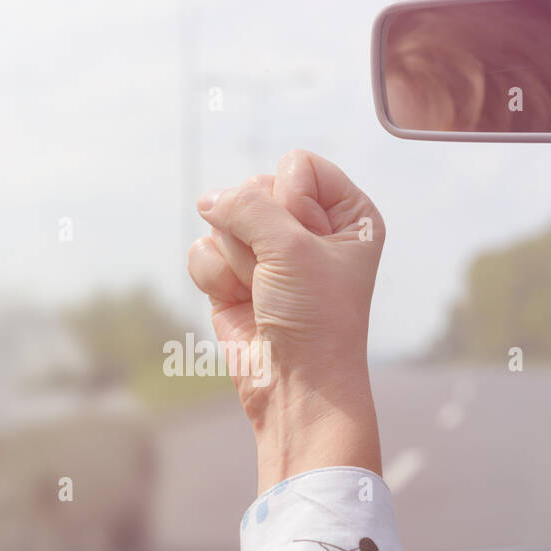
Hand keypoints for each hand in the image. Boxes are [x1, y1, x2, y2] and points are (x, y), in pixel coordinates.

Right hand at [188, 149, 386, 493]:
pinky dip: (216, 277)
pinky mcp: (234, 276)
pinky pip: (204, 250)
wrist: (294, 385)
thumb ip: (247, 206)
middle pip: (255, 188)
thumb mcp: (292, 248)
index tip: (307, 246)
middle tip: (282, 275)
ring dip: (238, 260)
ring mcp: (268, 251)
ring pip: (224, 220)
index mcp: (347, 213)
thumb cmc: (316, 318)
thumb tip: (208, 200)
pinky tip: (241, 303)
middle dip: (259, 233)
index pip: (298, 165)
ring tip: (265, 293)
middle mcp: (308, 227)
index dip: (291, 199)